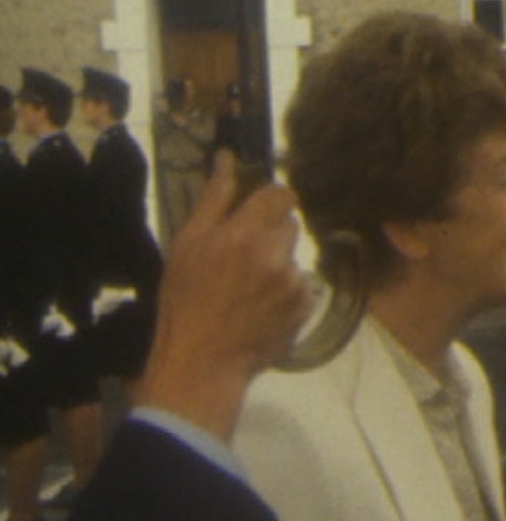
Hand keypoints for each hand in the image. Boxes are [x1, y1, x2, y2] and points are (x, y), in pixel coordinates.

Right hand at [135, 164, 312, 439]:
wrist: (203, 361)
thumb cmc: (185, 300)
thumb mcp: (187, 245)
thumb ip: (214, 199)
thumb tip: (228, 159)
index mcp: (243, 234)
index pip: (280, 194)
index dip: (272, 198)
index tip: (258, 209)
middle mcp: (275, 255)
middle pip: (290, 223)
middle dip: (271, 232)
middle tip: (244, 255)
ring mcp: (294, 283)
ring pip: (295, 256)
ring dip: (278, 263)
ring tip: (249, 287)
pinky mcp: (306, 307)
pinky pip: (303, 285)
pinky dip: (288, 291)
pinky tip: (262, 306)